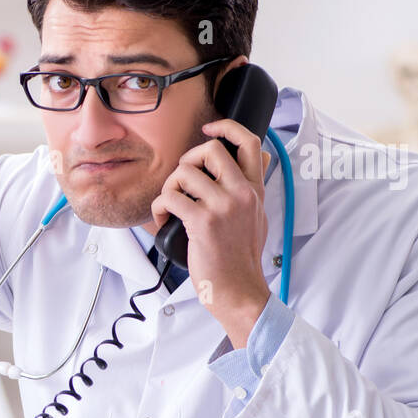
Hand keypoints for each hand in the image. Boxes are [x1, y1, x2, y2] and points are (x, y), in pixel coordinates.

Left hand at [150, 119, 273, 346]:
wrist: (238, 290)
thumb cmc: (241, 258)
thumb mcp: (259, 217)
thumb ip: (254, 188)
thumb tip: (258, 159)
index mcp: (255, 191)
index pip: (249, 142)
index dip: (226, 127)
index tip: (208, 130)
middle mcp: (242, 194)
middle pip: (211, 150)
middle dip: (188, 160)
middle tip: (181, 182)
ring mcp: (223, 207)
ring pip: (184, 173)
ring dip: (169, 188)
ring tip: (170, 206)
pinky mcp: (202, 222)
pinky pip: (169, 198)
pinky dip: (158, 208)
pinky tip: (164, 220)